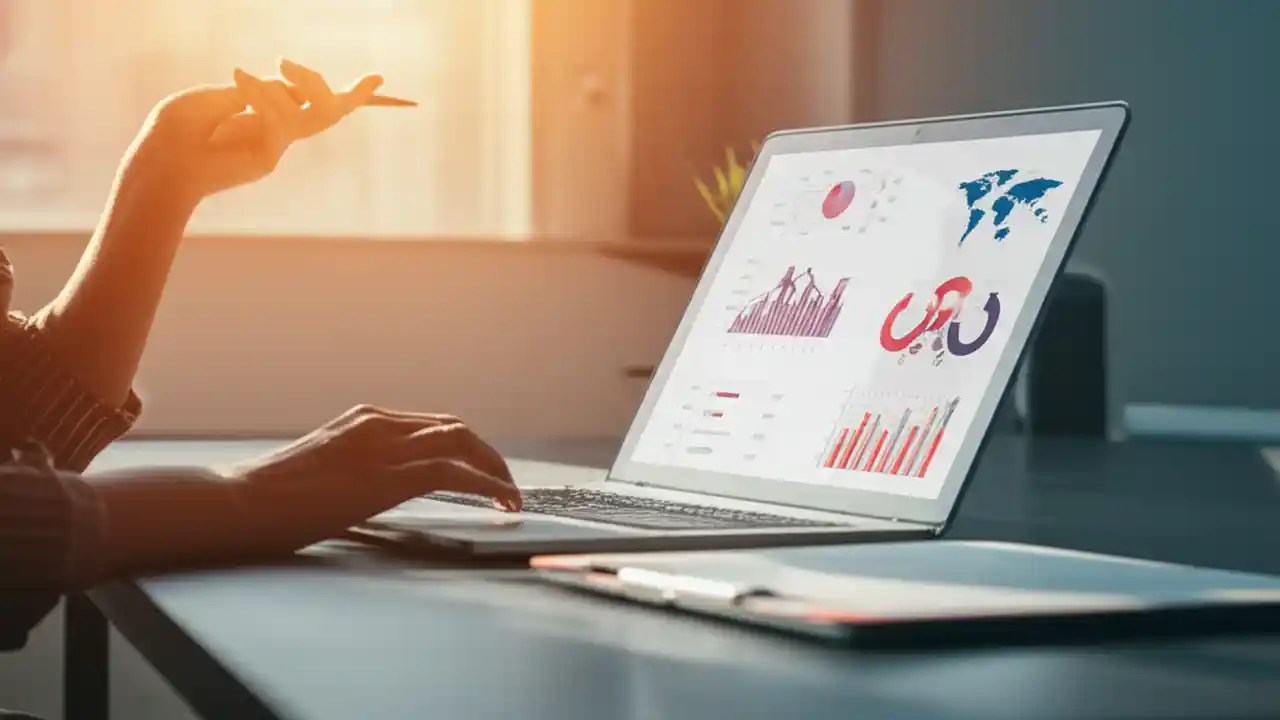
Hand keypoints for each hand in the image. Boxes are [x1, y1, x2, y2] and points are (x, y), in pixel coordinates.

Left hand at [118, 58, 381, 205]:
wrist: (160, 162)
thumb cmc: (176, 128)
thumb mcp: (218, 95)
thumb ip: (253, 92)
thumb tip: (284, 84)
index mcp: (260, 118)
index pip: (307, 104)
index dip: (343, 95)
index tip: (378, 80)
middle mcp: (274, 136)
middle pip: (329, 113)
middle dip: (357, 96)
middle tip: (376, 79)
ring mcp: (274, 148)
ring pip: (316, 114)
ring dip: (303, 82)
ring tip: (272, 64)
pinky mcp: (269, 156)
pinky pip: (280, 117)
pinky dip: (262, 92)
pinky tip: (238, 77)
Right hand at [227, 404, 522, 551]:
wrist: (240, 502)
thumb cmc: (269, 498)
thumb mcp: (320, 470)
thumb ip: (352, 470)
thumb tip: (368, 492)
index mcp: (363, 420)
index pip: (430, 424)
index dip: (463, 445)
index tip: (479, 469)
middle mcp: (378, 423)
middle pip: (454, 428)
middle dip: (486, 454)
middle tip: (505, 484)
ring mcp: (384, 445)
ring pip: (461, 442)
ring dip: (494, 468)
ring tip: (511, 496)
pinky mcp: (387, 475)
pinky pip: (455, 472)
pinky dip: (488, 484)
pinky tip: (503, 502)